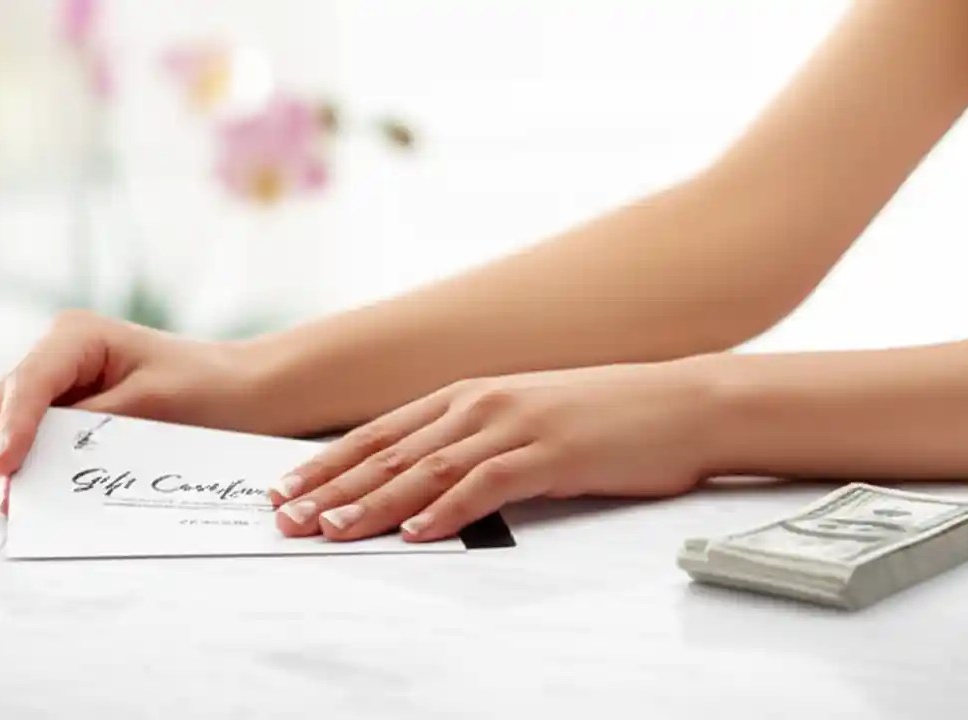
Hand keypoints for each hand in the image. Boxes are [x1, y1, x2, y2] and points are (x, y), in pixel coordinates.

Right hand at [0, 310, 260, 509]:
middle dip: (1, 451)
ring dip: (13, 463)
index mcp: (77, 336)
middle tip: (15, 504)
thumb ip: (94, 429)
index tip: (7, 471)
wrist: (250, 392)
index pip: (28, 384)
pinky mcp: (71, 412)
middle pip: (1, 405)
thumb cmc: (212, 390)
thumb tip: (38, 462)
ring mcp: (61, 384)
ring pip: (7, 425)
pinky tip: (45, 493)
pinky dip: (34, 465)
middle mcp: (59, 354)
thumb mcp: (153, 408)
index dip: (12, 429)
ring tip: (27, 503)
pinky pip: (36, 440)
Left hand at [269, 358, 729, 541]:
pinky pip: (488, 484)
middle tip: (286, 518)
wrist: (682, 402)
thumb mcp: (526, 420)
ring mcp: (516, 425)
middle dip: (332, 487)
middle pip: (391, 450)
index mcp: (470, 393)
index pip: (381, 431)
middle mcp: (482, 403)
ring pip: (428, 467)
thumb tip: (422, 481)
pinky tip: (419, 532)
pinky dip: (449, 510)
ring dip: (375, 502)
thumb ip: (474, 442)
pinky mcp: (552, 453)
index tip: (287, 489)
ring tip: (332, 531)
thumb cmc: (606, 416)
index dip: (329, 462)